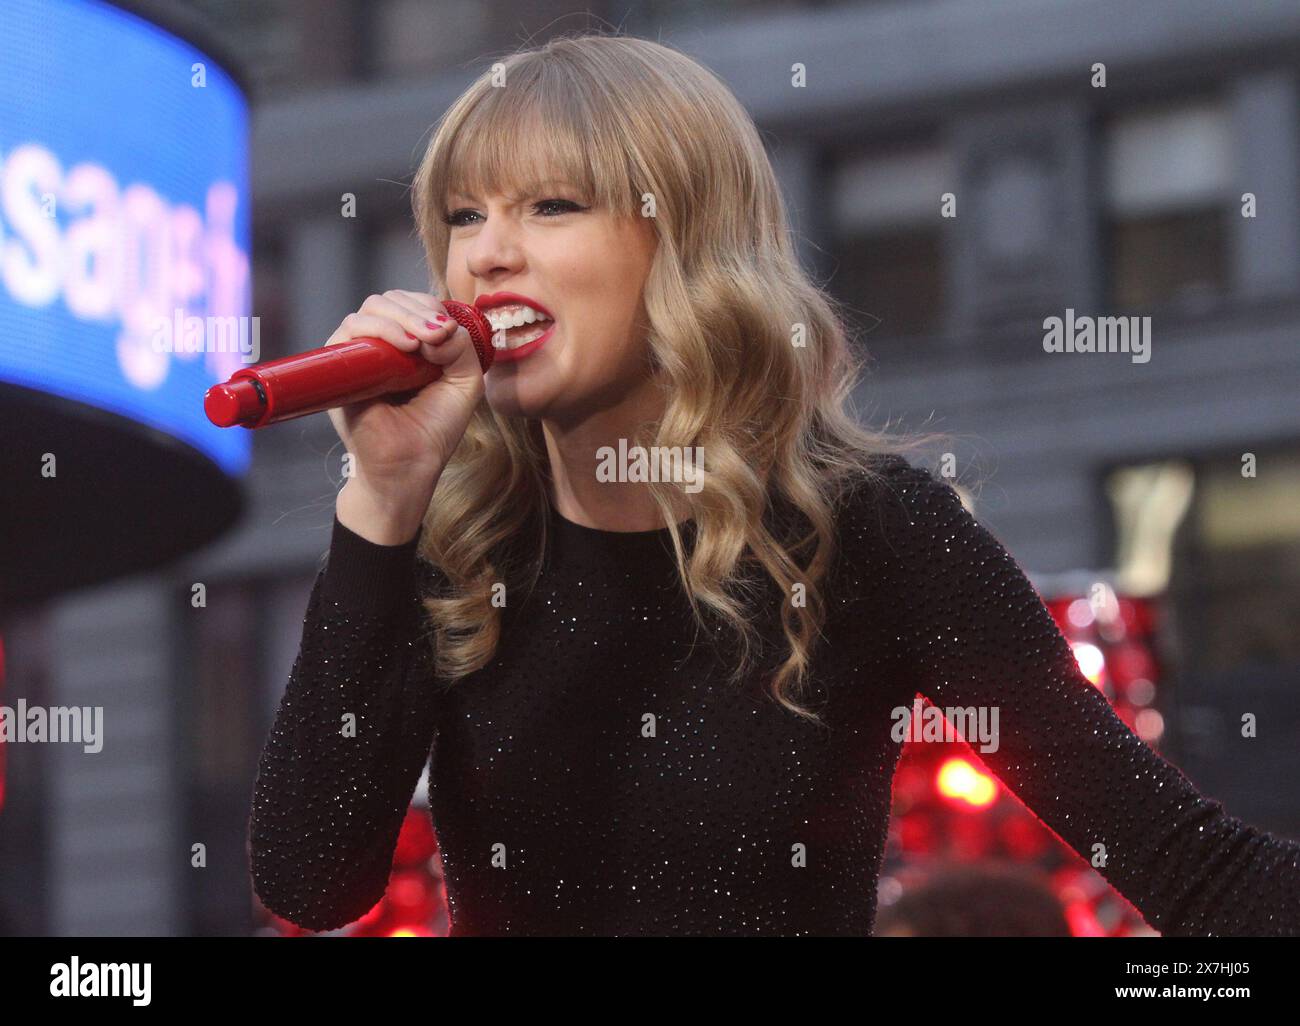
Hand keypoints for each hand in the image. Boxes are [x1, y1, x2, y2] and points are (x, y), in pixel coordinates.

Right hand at [324, 290, 485, 541]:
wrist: (407, 467)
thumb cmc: (434, 428)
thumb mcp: (464, 382)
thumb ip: (463, 348)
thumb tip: (439, 326)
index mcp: (412, 342)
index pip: (416, 304)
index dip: (432, 308)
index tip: (449, 331)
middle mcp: (383, 342)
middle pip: (393, 300)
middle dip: (419, 309)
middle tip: (438, 333)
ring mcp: (359, 352)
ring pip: (373, 308)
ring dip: (402, 317)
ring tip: (422, 342)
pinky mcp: (339, 364)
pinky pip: (351, 329)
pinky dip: (379, 329)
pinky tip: (405, 346)